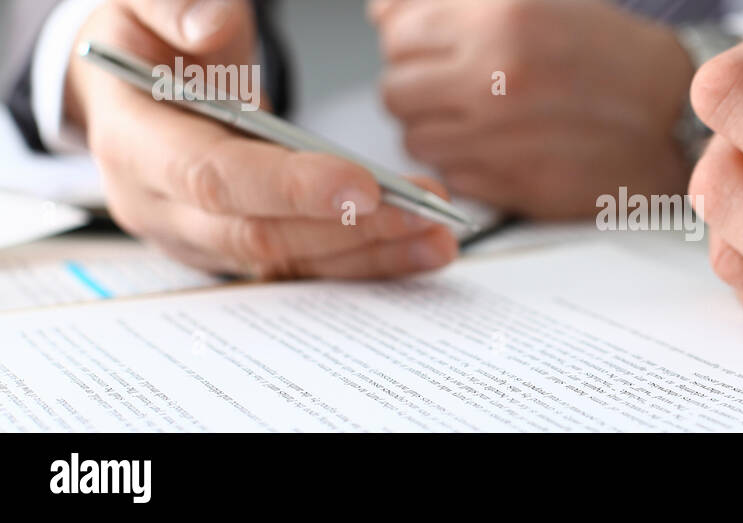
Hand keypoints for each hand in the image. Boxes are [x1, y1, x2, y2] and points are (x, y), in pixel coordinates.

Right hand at [67, 0, 457, 277]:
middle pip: (259, 233)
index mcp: (131, 141)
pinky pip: (301, 265)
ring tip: (436, 234)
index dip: (289, 186)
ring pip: (287, 261)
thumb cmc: (146, 44)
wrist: (130, 85)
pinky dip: (363, 260)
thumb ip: (175, 6)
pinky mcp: (232, 248)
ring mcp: (194, 236)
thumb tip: (209, 29)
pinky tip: (417, 250)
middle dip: (348, 226)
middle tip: (421, 210)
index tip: (361, 183)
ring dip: (368, 252)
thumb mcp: (141, 4)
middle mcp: (156, 204)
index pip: (212, 177)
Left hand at [370, 0, 693, 218]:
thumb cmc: (612, 57)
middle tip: (454, 86)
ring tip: (479, 119)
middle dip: (418, 88)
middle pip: (396, 90)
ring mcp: (498, 138)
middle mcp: (492, 79)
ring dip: (436, 129)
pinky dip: (462, 164)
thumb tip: (381, 12)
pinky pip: (450, 175)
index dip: (410, 42)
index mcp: (498, 21)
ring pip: (415, 139)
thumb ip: (454, 3)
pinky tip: (499, 147)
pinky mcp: (510, 185)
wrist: (675, 119)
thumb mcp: (538, 3)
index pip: (397, 35)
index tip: (431, 48)